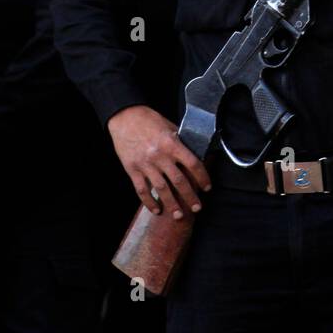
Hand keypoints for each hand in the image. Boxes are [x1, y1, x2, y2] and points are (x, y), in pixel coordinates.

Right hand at [106, 104, 210, 219]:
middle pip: (179, 181)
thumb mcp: (169, 126)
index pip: (192, 164)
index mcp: (171, 143)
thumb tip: (194, 154)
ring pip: (161, 189)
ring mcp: (145, 164)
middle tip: (197, 208)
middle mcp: (159, 156)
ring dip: (171, 204)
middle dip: (189, 197)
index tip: (207, 187)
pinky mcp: (132, 170)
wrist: (124, 117)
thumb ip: (180, 142)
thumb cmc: (148, 120)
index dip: (202, 177)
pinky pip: (142, 190)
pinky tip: (156, 209)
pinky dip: (149, 202)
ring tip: (178, 215)